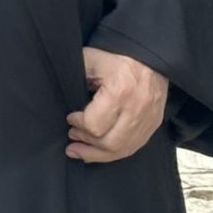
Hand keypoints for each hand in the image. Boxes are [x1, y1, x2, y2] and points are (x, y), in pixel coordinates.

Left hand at [65, 48, 167, 162]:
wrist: (151, 59)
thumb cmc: (117, 57)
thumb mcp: (91, 59)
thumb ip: (75, 76)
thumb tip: (60, 93)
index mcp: (120, 92)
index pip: (95, 124)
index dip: (78, 124)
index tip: (70, 118)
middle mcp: (136, 110)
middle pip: (109, 143)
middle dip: (86, 143)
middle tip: (71, 136)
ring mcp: (147, 120)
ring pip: (121, 150)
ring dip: (97, 155)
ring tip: (79, 152)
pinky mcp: (153, 125)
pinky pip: (133, 148)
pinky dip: (114, 153)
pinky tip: (99, 153)